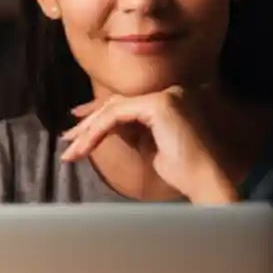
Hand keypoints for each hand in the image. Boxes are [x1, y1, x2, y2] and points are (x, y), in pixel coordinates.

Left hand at [60, 85, 239, 203]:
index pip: (127, 103)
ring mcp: (166, 95)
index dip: (99, 113)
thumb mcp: (149, 147)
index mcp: (170, 100)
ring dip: (89, 131)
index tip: (78, 127)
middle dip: (89, 121)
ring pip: (114, 109)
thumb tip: (105, 127)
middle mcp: (170, 92)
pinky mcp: (159, 104)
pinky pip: (117, 115)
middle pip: (117, 103)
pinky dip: (98, 131)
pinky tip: (85, 146)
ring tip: (72, 150)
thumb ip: (130, 132)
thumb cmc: (183, 171)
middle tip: (68, 138)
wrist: (204, 180)